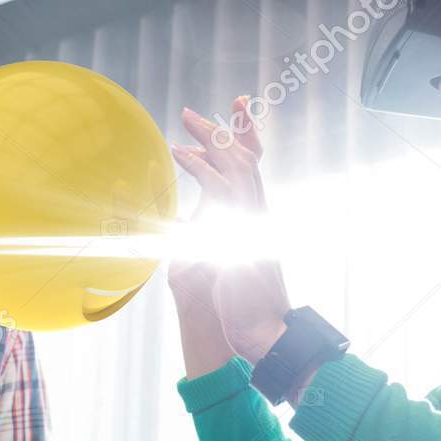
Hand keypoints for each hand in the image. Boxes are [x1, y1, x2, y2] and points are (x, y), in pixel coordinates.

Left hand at [172, 98, 292, 362]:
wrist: (262, 330)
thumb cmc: (244, 305)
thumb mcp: (228, 264)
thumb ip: (220, 241)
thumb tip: (208, 232)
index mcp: (256, 217)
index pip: (253, 168)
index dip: (246, 137)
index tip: (237, 110)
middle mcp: (257, 212)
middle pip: (246, 157)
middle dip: (225, 129)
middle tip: (196, 112)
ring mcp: (251, 219)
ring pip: (235, 163)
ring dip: (209, 138)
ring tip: (186, 120)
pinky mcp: (238, 229)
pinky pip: (219, 185)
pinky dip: (199, 164)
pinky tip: (179, 152)